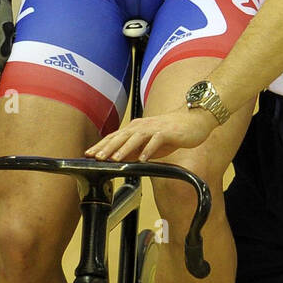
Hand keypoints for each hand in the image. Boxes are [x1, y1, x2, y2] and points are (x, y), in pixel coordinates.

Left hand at [86, 107, 215, 161]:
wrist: (194, 121)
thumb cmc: (171, 133)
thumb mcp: (150, 144)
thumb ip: (136, 150)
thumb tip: (121, 160)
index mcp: (136, 128)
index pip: (115, 137)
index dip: (101, 145)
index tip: (89, 154)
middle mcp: (142, 126)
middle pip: (121, 137)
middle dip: (107, 148)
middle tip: (95, 158)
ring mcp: (154, 128)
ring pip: (135, 138)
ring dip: (124, 149)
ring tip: (115, 159)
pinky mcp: (167, 132)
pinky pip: (156, 141)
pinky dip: (148, 150)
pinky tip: (143, 158)